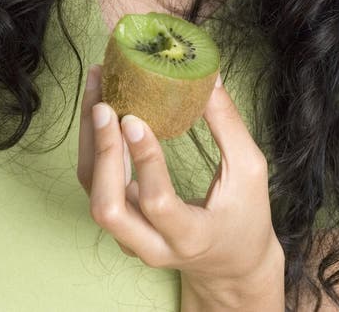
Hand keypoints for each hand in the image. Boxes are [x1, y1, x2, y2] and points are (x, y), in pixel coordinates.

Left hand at [77, 65, 283, 303]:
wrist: (230, 263)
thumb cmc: (245, 217)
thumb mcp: (249, 171)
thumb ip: (228, 125)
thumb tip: (210, 76)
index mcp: (190, 235)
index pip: (157, 203)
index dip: (144, 161)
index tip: (134, 119)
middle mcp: (152, 244)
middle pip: (107, 209)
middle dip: (101, 153)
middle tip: (104, 103)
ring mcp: (129, 238)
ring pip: (93, 195)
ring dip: (89, 141)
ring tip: (96, 89)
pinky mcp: (120, 224)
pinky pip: (95, 186)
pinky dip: (92, 145)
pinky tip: (98, 105)